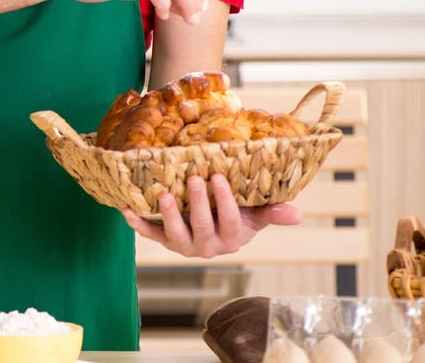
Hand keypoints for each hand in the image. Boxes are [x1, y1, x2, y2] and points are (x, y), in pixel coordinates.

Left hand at [121, 173, 301, 258]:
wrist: (213, 224)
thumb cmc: (237, 213)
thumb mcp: (256, 213)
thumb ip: (273, 213)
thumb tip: (297, 214)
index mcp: (232, 238)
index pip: (230, 221)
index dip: (224, 202)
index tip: (218, 177)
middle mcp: (207, 246)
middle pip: (202, 227)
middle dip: (197, 204)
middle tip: (194, 179)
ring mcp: (184, 244)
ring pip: (175, 236)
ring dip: (168, 216)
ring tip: (164, 194)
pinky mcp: (165, 239)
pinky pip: (150, 234)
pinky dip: (137, 224)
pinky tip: (126, 209)